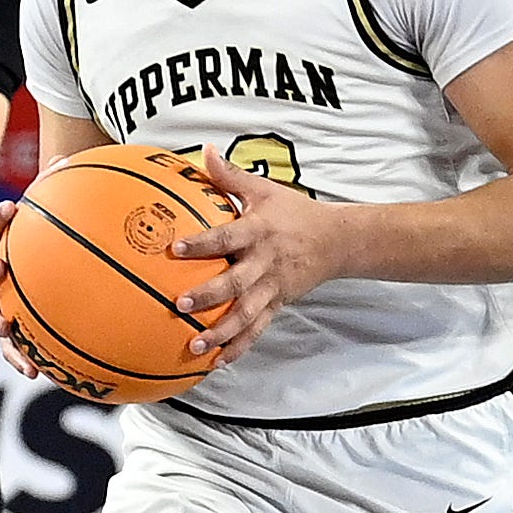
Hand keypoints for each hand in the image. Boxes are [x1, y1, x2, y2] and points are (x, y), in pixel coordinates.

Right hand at [0, 197, 39, 375]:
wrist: (47, 284)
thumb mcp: (53, 223)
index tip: (12, 207)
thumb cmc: (46, 249)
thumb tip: (65, 158)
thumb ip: (56, 194)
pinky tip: (38, 374)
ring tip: (6, 326)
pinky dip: (23, 360)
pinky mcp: (14, 336)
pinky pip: (15, 350)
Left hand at [170, 147, 347, 365]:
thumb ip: (230, 176)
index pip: (227, 237)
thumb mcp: (264, 190)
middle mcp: (265, 263)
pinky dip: (239, 347)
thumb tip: (203, 150)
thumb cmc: (293, 213)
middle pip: (236, 282)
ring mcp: (273, 287)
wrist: (338, 240)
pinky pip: (258, 329)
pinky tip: (216, 362)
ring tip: (195, 345)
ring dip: (221, 332)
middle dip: (208, 295)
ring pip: (246, 314)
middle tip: (180, 304)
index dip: (203, 243)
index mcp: (259, 232)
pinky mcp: (278, 305)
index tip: (175, 248)